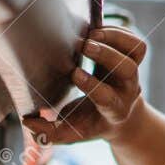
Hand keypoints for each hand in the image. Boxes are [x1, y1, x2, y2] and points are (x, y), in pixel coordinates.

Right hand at [23, 25, 148, 146]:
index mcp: (113, 110)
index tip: (74, 74)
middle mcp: (127, 90)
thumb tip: (28, 122)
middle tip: (84, 46)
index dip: (91, 85)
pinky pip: (134, 41)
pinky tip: (96, 31)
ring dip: (114, 38)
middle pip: (127, 70)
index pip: (106, 97)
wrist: (122, 118)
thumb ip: (49, 133)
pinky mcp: (135, 58)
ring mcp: (133, 72)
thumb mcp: (71, 132)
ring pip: (136, 50)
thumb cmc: (90, 122)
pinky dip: (117, 31)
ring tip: (91, 34)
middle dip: (107, 55)